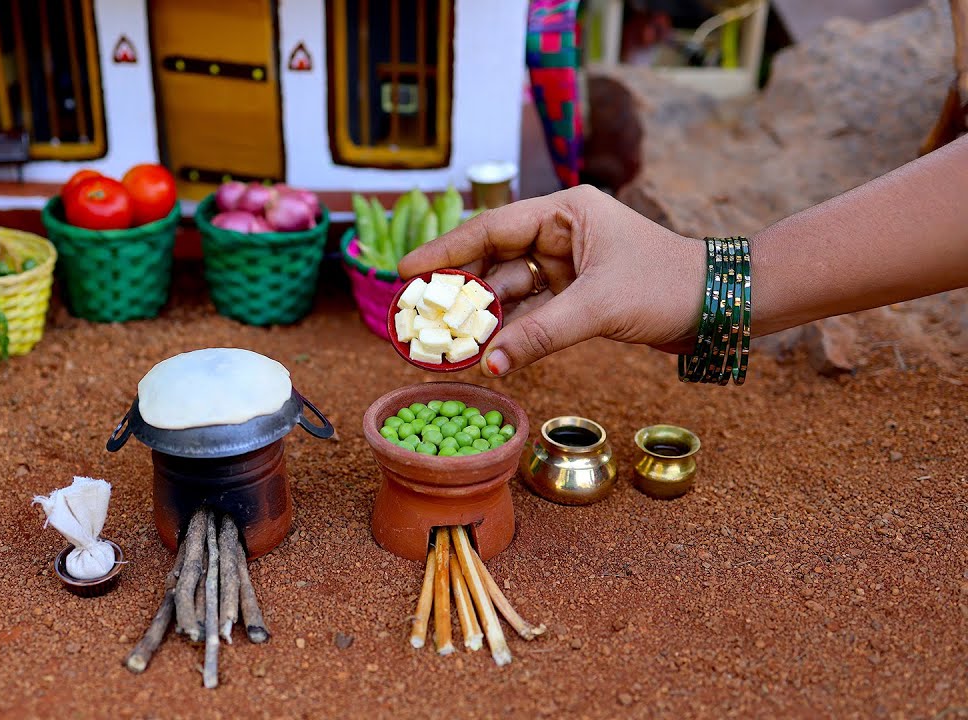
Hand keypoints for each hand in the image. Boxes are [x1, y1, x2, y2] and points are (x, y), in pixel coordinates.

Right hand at [398, 186, 705, 376]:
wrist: (720, 307)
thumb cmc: (667, 286)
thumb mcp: (599, 307)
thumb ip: (540, 335)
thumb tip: (491, 364)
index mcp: (564, 211)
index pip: (490, 228)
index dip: (445, 250)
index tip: (406, 271)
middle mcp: (559, 232)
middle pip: (493, 260)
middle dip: (459, 290)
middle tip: (418, 314)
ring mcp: (566, 265)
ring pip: (510, 291)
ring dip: (484, 318)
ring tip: (447, 342)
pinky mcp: (576, 294)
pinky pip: (531, 312)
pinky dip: (511, 332)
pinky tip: (487, 351)